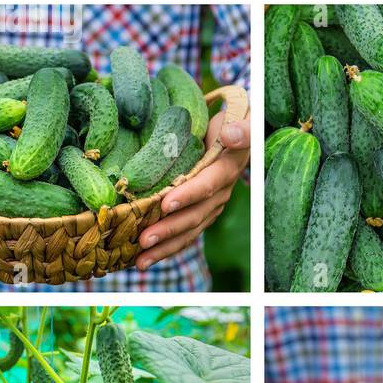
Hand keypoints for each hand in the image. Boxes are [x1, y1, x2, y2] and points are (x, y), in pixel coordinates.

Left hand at [136, 114, 250, 268]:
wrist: (234, 136)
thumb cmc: (231, 124)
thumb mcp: (240, 120)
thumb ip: (241, 130)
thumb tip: (231, 136)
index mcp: (226, 169)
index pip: (207, 184)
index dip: (188, 195)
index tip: (165, 204)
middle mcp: (221, 193)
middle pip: (196, 215)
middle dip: (170, 229)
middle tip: (144, 240)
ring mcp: (212, 206)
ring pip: (190, 230)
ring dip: (166, 246)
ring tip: (141, 261)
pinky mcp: (203, 213)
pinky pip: (186, 233)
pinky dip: (167, 247)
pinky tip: (146, 258)